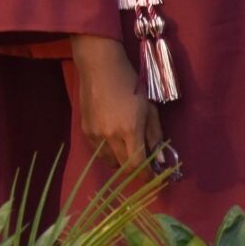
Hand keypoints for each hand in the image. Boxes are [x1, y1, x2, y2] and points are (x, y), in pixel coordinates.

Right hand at [71, 35, 162, 172]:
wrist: (100, 69)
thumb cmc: (130, 85)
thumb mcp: (149, 108)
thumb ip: (155, 135)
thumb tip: (159, 158)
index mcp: (130, 130)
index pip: (137, 166)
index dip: (147, 175)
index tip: (154, 176)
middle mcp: (110, 136)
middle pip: (123, 168)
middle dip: (135, 170)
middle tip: (143, 164)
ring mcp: (95, 134)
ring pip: (109, 162)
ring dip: (120, 162)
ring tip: (127, 151)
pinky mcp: (85, 130)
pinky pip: (98, 151)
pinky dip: (108, 152)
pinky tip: (113, 140)